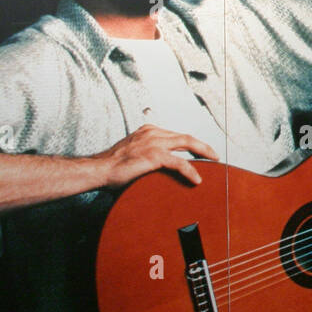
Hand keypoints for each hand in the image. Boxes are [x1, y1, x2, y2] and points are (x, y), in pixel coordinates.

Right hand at [91, 125, 218, 188]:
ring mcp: (153, 142)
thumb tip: (160, 169)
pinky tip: (197, 180)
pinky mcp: (153, 156)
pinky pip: (179, 163)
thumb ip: (148, 156)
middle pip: (185, 137)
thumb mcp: (133, 154)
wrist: (98, 169)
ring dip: (203, 151)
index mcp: (148, 131)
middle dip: (202, 145)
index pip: (175, 135)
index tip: (199, 150)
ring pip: (187, 143)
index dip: (189, 143)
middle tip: (214, 154)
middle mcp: (152, 133)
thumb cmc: (112, 166)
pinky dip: (190, 171)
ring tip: (214, 160)